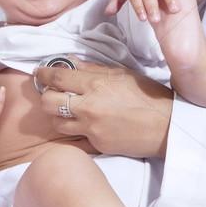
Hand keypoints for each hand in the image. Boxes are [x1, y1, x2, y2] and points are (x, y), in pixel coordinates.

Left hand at [33, 59, 173, 158]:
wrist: (167, 126)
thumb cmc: (147, 95)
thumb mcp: (121, 73)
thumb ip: (93, 69)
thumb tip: (70, 62)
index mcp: (95, 84)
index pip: (57, 78)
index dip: (43, 74)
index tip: (39, 72)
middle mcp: (88, 107)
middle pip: (48, 102)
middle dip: (46, 96)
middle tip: (52, 92)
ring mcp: (91, 128)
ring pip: (56, 122)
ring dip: (57, 114)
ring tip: (67, 109)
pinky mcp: (97, 144)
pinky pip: (76, 135)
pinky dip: (76, 128)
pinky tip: (86, 123)